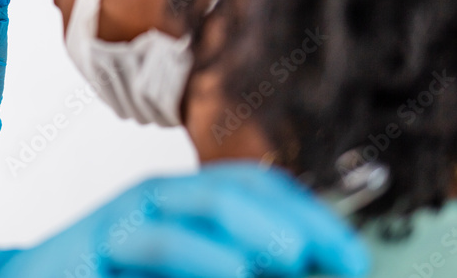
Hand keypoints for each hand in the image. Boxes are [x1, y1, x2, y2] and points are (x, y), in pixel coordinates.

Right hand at [0, 162, 369, 277]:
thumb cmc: (110, 277)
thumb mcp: (182, 269)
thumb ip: (224, 263)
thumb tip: (289, 268)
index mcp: (184, 201)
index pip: (258, 188)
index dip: (310, 213)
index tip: (351, 257)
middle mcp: (162, 196)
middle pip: (239, 188)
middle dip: (298, 219)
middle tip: (342, 258)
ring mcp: (132, 213)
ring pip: (200, 199)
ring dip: (256, 225)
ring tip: (298, 255)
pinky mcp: (105, 237)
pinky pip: (156, 239)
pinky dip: (200, 254)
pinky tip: (236, 272)